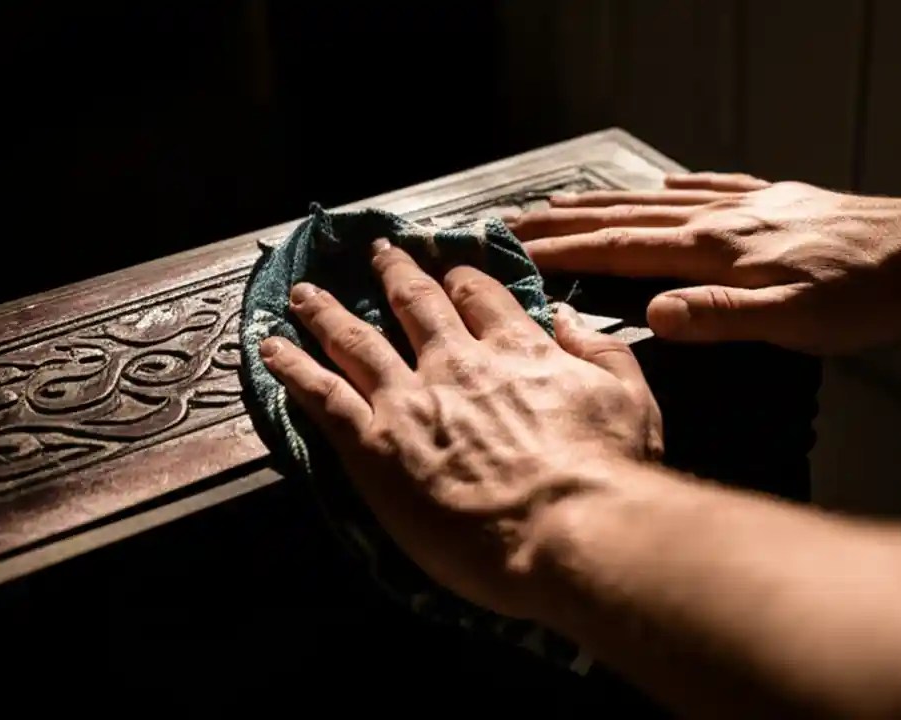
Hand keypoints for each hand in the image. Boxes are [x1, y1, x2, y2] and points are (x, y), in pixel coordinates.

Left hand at [259, 240, 662, 618]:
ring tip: (303, 295)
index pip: (480, 298)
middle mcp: (457, 362)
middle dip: (393, 276)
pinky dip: (292, 366)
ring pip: (356, 340)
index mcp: (517, 350)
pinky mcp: (374, 445)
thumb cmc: (608, 474)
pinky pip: (321, 395)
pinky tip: (270, 349)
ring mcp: (410, 400)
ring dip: (326, 313)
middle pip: (414, 304)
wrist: (568, 530)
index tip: (448, 270)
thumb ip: (596, 349)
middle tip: (375, 256)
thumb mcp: (630, 398)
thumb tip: (566, 316)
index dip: (459, 278)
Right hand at [512, 172, 900, 354]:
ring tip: (563, 200)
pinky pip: (710, 187)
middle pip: (627, 217)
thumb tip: (655, 315)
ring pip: (659, 199)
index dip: (566, 251)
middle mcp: (724, 220)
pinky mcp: (777, 201)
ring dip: (605, 201)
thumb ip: (720, 317)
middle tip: (515, 221)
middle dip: (566, 221)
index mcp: (719, 251)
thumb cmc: (868, 296)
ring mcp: (749, 206)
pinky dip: (674, 187)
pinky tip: (664, 186)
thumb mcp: (796, 324)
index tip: (518, 252)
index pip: (623, 251)